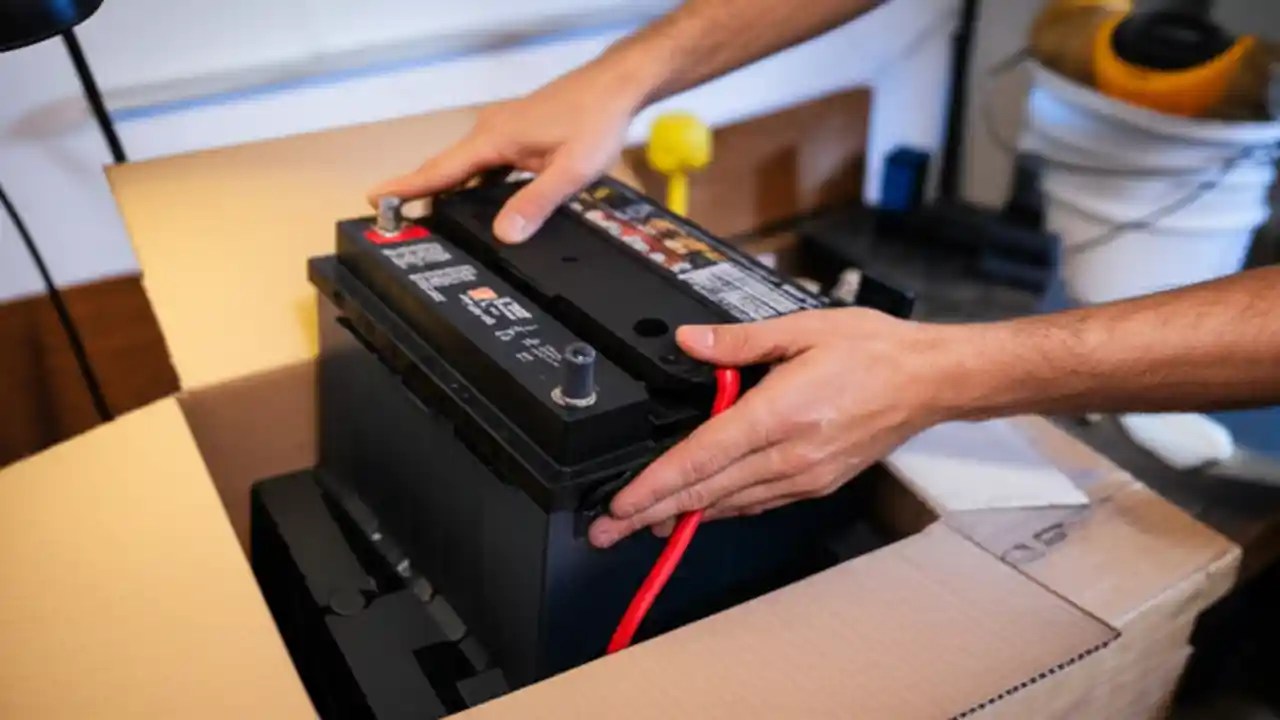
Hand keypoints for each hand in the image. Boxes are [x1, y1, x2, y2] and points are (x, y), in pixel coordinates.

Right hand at [369, 67, 645, 243]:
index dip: (406, 189)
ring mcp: (502, 130)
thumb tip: (506, 235)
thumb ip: (537, 203)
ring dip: (448, 189)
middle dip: (419, 193)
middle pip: (446, 169)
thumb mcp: (571, 170)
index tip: (374, 201)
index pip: (439, 170)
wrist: (615, 86)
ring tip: (430, 218)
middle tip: (396, 221)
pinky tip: (480, 202)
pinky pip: (484, 163)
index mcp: (493, 140)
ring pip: (466, 167)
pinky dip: (474, 182)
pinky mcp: (516, 133)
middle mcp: (490, 131)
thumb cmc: (596, 120)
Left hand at [588, 308, 955, 548]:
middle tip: (607, 531)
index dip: (656, 484)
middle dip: (651, 514)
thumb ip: (740, 341)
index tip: (621, 503)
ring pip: (728, 503)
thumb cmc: (874, 352)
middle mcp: (790, 454)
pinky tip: (698, 513)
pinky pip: (756, 502)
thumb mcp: (803, 329)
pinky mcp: (815, 482)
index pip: (703, 457)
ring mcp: (803, 475)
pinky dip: (721, 509)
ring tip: (640, 529)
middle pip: (705, 491)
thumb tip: (690, 342)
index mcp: (781, 414)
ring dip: (680, 517)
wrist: (929, 381)